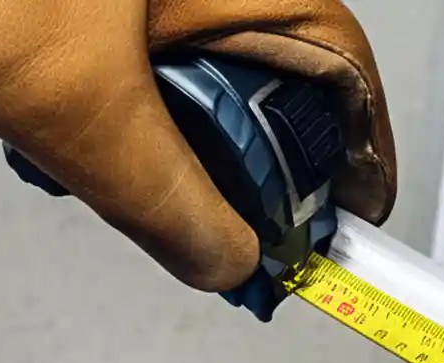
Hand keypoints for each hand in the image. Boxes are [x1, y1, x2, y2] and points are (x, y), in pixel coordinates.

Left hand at [0, 0, 395, 291]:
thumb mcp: (80, 108)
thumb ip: (165, 199)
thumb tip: (225, 258)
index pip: (341, 62)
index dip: (363, 147)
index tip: (358, 214)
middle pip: (277, 82)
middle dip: (261, 164)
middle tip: (246, 222)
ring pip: (205, 86)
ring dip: (180, 150)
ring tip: (132, 170)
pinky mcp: (102, 15)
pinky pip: (146, 76)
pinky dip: (125, 126)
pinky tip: (80, 141)